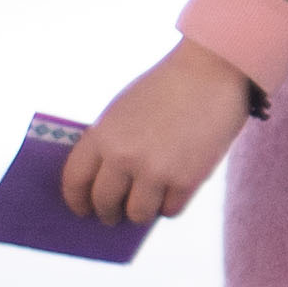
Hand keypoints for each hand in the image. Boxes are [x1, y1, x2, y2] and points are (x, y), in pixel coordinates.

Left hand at [66, 38, 254, 227]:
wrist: (212, 70)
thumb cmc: (167, 86)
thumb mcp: (123, 109)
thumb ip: (110, 142)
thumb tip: (106, 185)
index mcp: (102, 134)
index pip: (74, 180)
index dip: (76, 200)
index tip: (82, 209)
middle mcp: (124, 156)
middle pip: (104, 203)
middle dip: (108, 214)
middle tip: (114, 216)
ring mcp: (155, 170)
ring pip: (138, 214)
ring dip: (141, 213)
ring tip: (147, 205)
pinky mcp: (187, 180)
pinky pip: (170, 210)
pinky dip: (170, 205)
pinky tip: (173, 193)